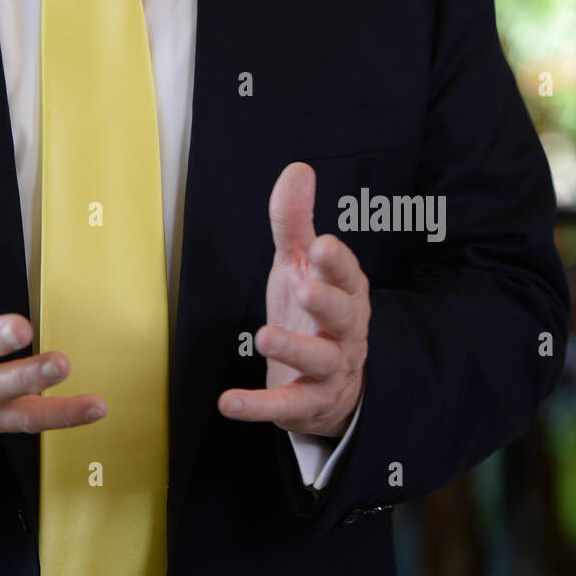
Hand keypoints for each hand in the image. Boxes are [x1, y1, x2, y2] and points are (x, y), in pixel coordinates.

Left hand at [218, 162, 368, 436]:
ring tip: (264, 336)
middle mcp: (343, 331)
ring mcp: (328, 369)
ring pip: (319, 360)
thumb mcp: (300, 264)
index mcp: (344, 293)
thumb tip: (298, 169)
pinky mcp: (304, 403)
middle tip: (305, 288)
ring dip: (294, 348)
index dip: (336, 262)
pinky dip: (257, 406)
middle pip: (343, 315)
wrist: (331, 384)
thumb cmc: (313, 312)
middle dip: (326, 301)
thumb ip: (295, 221)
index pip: (347, 274)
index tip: (322, 245)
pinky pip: (284, 405)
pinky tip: (228, 402)